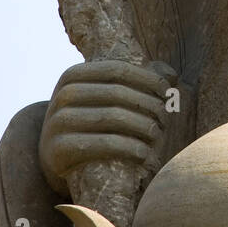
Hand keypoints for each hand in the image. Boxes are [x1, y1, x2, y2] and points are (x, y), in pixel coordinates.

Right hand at [39, 59, 181, 192]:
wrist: (57, 157)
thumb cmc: (92, 123)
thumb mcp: (106, 98)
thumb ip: (138, 82)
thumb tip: (170, 73)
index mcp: (73, 75)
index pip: (117, 69)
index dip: (147, 79)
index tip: (167, 94)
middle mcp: (62, 95)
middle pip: (117, 93)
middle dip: (148, 105)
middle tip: (165, 119)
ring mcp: (57, 122)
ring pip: (112, 117)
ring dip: (143, 126)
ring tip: (157, 135)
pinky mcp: (59, 150)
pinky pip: (103, 144)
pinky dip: (130, 148)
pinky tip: (145, 153)